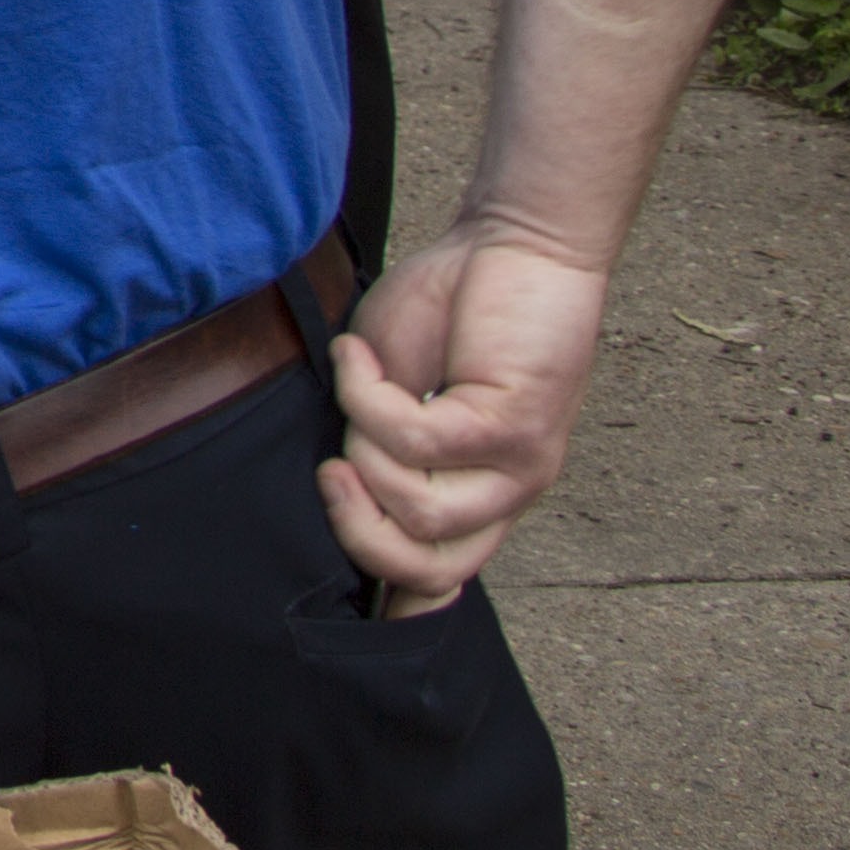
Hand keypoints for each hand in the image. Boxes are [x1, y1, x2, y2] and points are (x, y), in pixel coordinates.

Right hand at [326, 226, 609, 609]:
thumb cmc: (450, 308)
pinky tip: (361, 355)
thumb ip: (374, 439)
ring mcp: (519, 468)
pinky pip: (417, 442)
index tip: (360, 606)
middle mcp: (505, 493)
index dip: (402, 605)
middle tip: (330, 475)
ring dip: (362, 445)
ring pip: (418, 512)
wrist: (516, 243)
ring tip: (358, 382)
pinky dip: (368, 394)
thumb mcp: (394, 388)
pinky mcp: (515, 428)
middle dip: (359, 532)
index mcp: (477, 491)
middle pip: (429, 569)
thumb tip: (332, 478)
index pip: (445, 578)